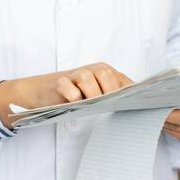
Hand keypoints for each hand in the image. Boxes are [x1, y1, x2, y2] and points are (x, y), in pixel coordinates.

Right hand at [0, 62, 134, 129]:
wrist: (42, 91)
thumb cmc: (76, 95)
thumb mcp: (98, 95)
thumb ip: (114, 98)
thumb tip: (137, 109)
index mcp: (106, 72)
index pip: (123, 80)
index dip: (129, 93)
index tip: (133, 105)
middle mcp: (93, 70)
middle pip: (107, 75)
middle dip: (109, 92)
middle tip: (106, 105)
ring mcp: (75, 74)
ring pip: (88, 79)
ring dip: (91, 94)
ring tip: (89, 104)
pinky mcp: (59, 82)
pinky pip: (68, 87)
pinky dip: (72, 96)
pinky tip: (74, 101)